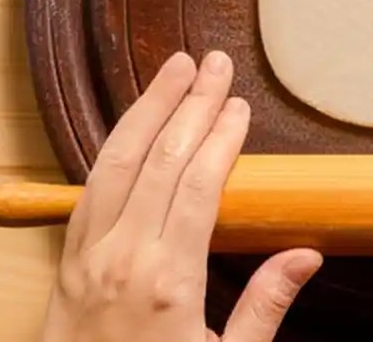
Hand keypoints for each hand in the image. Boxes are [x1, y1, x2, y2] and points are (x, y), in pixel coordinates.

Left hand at [41, 51, 322, 341]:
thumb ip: (264, 308)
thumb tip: (307, 255)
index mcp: (168, 280)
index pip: (198, 184)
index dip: (220, 137)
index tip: (238, 105)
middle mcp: (122, 257)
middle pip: (159, 160)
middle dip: (189, 104)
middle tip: (214, 64)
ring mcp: (86, 256)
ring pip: (115, 162)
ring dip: (146, 110)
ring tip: (173, 70)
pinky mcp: (66, 263)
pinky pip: (89, 188)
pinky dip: (114, 148)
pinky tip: (133, 127)